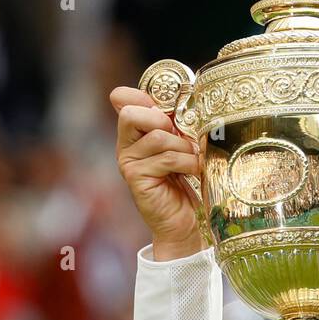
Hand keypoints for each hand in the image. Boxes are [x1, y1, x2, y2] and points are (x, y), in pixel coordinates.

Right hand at [110, 86, 203, 260]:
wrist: (186, 223)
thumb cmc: (187, 183)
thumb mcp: (182, 146)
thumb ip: (176, 124)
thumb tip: (187, 99)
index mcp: (135, 132)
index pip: (124, 99)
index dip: (144, 96)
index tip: (168, 111)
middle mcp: (126, 145)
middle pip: (132, 113)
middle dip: (163, 121)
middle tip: (181, 138)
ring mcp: (128, 162)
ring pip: (156, 137)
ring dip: (183, 147)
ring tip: (193, 161)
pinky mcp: (136, 178)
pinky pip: (165, 158)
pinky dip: (186, 162)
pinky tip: (194, 171)